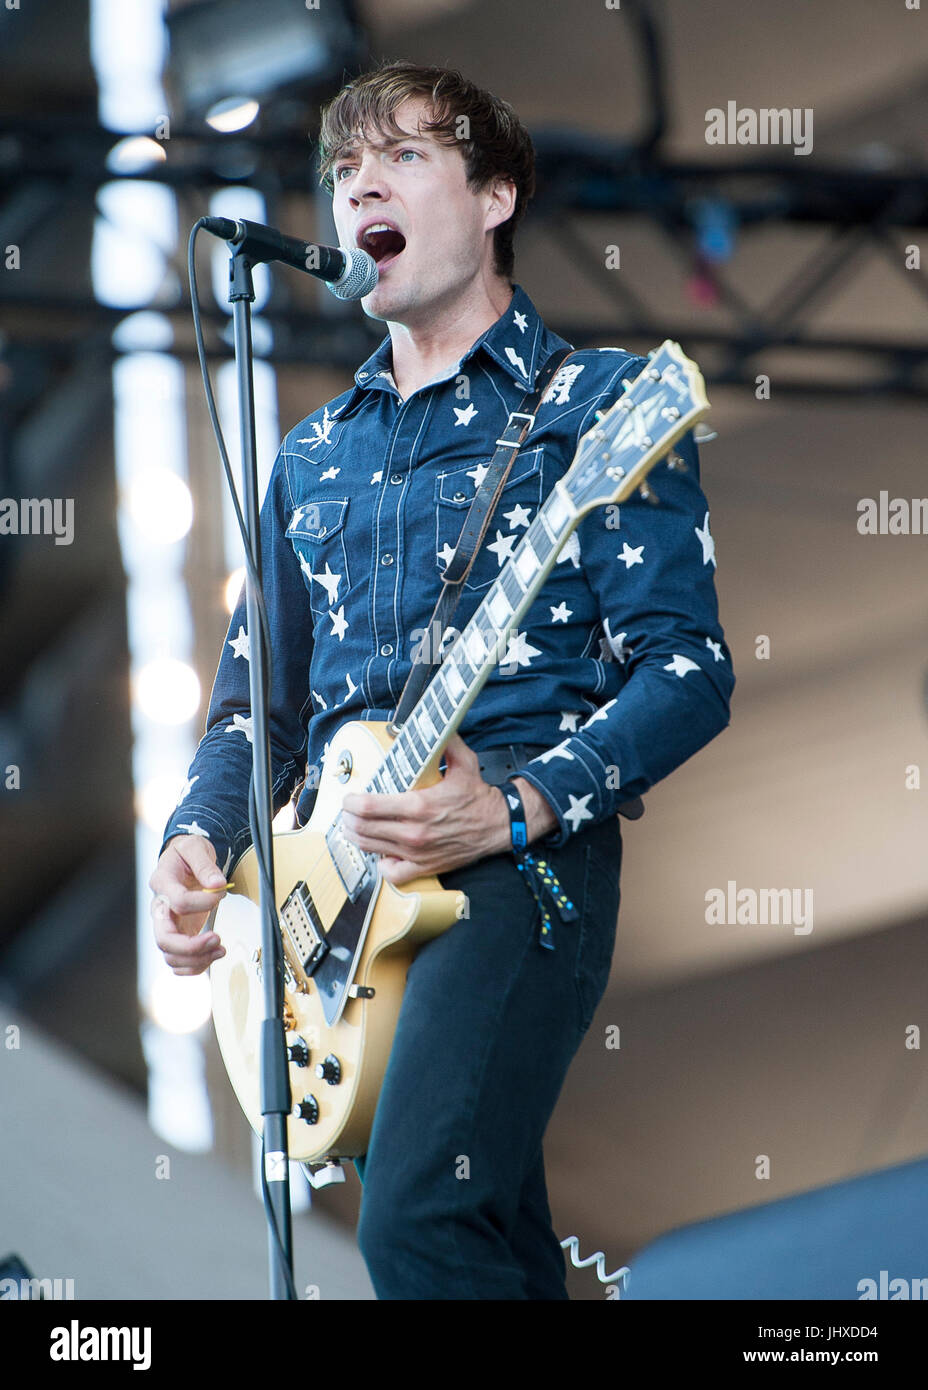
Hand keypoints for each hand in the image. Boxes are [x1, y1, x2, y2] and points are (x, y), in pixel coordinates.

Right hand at [149, 835, 227, 975]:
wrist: (183, 860)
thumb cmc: (187, 853)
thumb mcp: (195, 847)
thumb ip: (205, 865)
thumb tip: (217, 884)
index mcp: (162, 883)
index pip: (178, 901)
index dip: (203, 902)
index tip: (222, 893)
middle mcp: (160, 908)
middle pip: (164, 939)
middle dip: (191, 946)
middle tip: (217, 939)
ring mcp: (166, 924)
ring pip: (170, 955)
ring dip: (197, 959)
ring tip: (221, 949)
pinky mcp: (177, 934)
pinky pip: (177, 960)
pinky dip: (194, 966)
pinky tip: (213, 956)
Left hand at [340, 733, 556, 884]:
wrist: (498, 825)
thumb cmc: (478, 796)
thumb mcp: (464, 762)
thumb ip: (445, 741)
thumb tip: (432, 724)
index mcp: (419, 805)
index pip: (369, 807)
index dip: (351, 802)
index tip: (349, 798)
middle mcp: (414, 832)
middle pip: (363, 829)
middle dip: (349, 818)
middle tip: (349, 811)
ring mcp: (417, 853)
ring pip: (371, 849)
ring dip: (358, 837)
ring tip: (356, 827)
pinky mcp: (424, 867)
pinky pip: (392, 873)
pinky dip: (382, 864)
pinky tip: (382, 852)